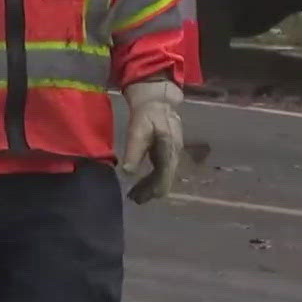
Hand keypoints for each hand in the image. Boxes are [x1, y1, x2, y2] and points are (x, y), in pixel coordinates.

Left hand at [120, 79, 182, 203]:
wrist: (158, 101)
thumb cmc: (147, 114)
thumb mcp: (137, 130)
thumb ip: (134, 151)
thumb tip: (127, 172)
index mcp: (168, 149)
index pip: (164, 175)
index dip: (154, 188)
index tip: (142, 199)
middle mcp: (174, 154)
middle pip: (165, 179)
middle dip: (151, 191)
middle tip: (134, 200)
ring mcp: (173, 154)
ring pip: (163, 176)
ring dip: (150, 187)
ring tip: (135, 196)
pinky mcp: (167, 153)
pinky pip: (161, 170)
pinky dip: (152, 179)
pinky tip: (141, 184)